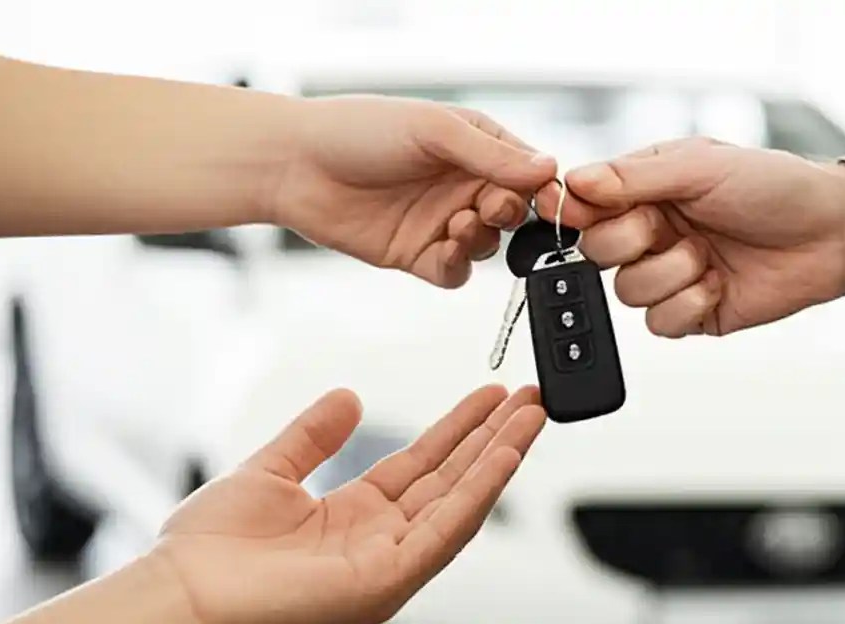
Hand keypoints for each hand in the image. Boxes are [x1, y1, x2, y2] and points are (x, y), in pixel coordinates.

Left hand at [151, 384, 544, 623]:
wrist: (179, 590)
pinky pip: (444, 532)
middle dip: (495, 437)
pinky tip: (501, 457)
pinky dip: (478, 493)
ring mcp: (388, 566)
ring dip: (500, 457)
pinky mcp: (387, 584)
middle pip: (452, 480)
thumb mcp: (272, 469)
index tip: (491, 396)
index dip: (459, 428)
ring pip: (460, 503)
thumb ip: (315, 435)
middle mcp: (380, 542)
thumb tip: (348, 397)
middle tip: (532, 399)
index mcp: (355, 517)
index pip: (424, 465)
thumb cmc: (209, 548)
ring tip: (532, 417)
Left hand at [272, 96, 556, 287]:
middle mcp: (461, 184)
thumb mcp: (434, 131)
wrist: (294, 166)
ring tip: (456, 223)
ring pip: (488, 246)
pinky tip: (443, 249)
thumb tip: (547, 170)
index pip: (528, 172)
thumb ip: (492, 155)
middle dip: (510, 215)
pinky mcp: (416, 254)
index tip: (550, 202)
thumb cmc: (357, 131)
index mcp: (474, 146)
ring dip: (481, 239)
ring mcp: (440, 221)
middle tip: (490, 207)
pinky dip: (457, 266)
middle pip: (514, 213)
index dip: (544, 190)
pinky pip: (454, 272)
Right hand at [537, 138, 844, 336]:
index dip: (573, 211)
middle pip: (597, 252)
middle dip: (629, 242)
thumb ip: (634, 176)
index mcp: (648, 189)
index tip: (573, 212)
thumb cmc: (776, 187)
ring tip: (706, 257)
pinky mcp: (692, 313)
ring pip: (626, 292)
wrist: (832, 234)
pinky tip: (717, 285)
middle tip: (664, 229)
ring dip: (668, 275)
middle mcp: (654, 232)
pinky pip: (659, 324)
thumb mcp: (701, 165)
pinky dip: (687, 305)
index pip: (585, 203)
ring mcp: (671, 274)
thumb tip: (575, 182)